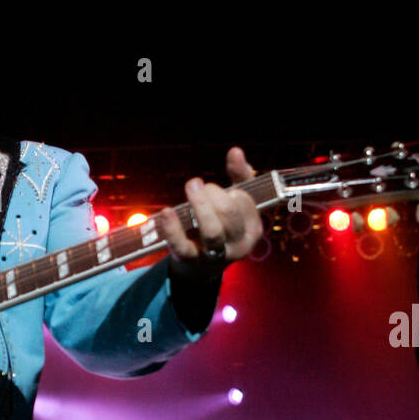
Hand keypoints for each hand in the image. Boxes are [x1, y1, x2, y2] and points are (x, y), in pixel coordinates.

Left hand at [157, 146, 262, 271]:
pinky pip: (182, 245)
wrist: (201, 269)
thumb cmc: (221, 227)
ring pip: (211, 230)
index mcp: (252, 229)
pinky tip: (166, 211)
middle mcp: (237, 245)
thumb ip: (239, 176)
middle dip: (214, 194)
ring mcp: (214, 255)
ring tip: (192, 185)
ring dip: (200, 204)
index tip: (214, 190)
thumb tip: (235, 151)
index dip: (230, 191)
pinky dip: (173, 228)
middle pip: (229, 214)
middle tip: (196, 184)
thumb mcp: (236, 204)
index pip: (244, 204)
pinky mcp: (190, 260)